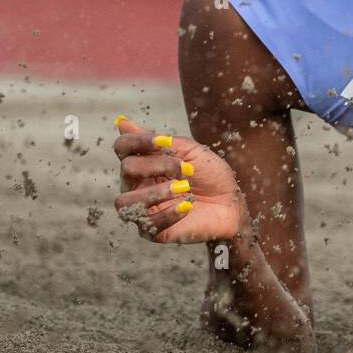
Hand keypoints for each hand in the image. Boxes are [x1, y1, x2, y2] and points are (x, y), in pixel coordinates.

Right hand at [112, 115, 247, 244]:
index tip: (163, 142)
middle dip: (157, 165)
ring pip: (124, 202)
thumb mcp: (190, 151)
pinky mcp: (153, 231)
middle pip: (126, 169)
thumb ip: (158, 139)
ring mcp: (143, 208)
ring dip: (154, 193)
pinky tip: (187, 206)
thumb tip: (121, 122)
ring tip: (183, 189)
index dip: (137, 141)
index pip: (123, 147)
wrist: (231, 203)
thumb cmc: (211, 175)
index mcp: (145, 162)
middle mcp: (138, 185)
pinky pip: (146, 224)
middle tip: (185, 170)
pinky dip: (168, 213)